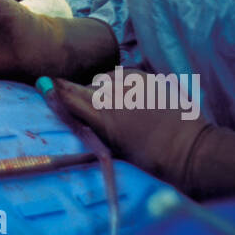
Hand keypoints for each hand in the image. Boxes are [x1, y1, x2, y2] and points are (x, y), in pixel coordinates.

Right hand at [41, 76, 234, 199]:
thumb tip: (81, 116)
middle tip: (71, 96)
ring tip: (107, 102)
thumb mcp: (117, 148)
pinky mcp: (147, 79)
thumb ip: (96, 128)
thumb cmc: (152, 160)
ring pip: (104, 79)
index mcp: (102, 116)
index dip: (55, 89)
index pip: (69, 96)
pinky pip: (123, 75)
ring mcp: (131, 84)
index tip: (44, 83)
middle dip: (77, 92)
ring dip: (101, 88)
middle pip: (84, 87)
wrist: (190, 150)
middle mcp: (113, 95)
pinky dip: (119, 82)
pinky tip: (124, 92)